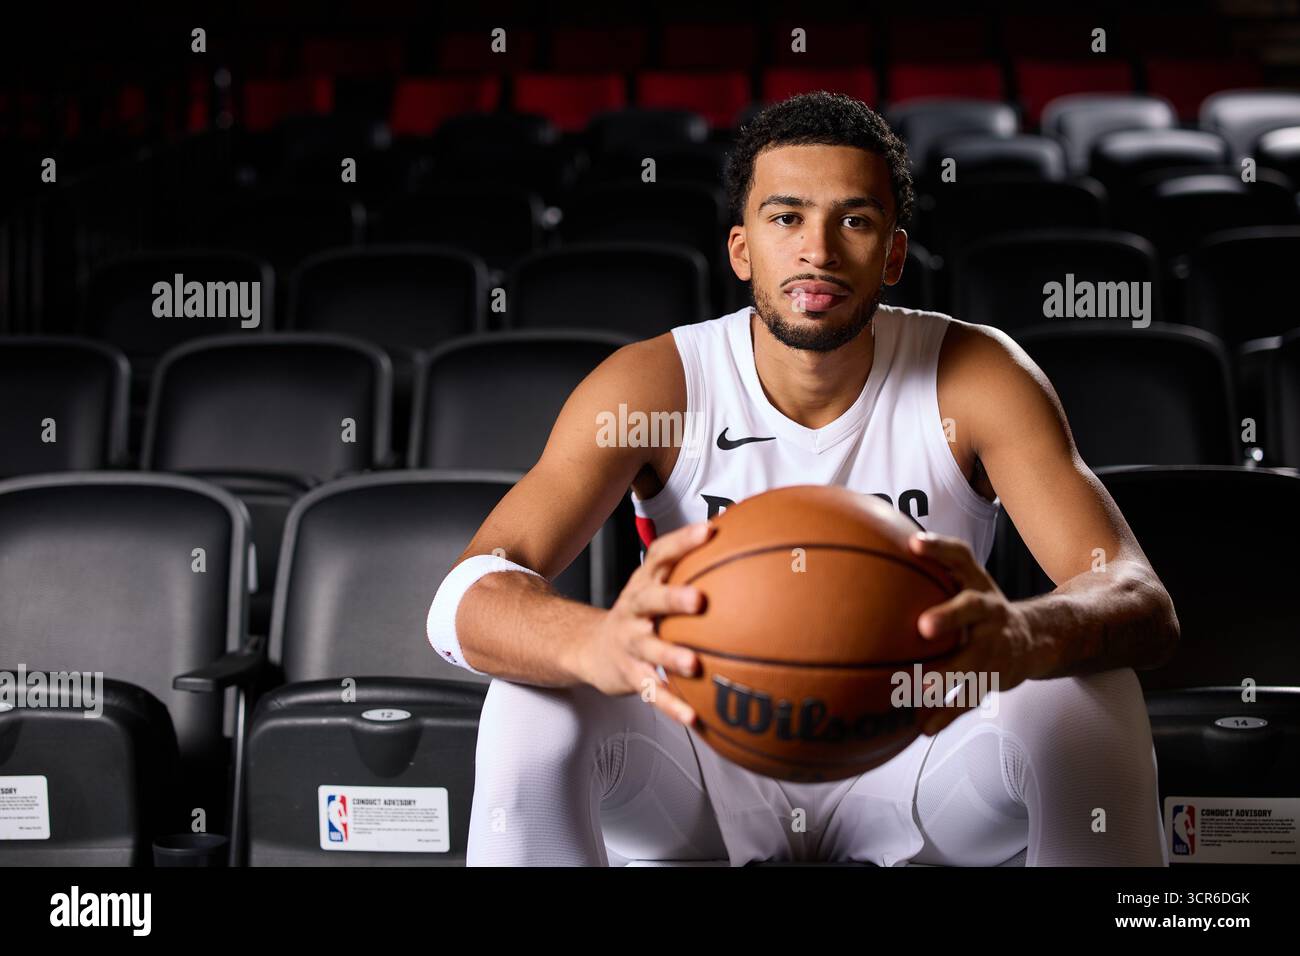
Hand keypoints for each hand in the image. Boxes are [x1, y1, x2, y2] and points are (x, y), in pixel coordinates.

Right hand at [576, 521, 713, 725]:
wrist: (591, 648)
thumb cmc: (640, 614)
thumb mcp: (655, 587)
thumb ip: (691, 570)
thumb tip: (746, 550)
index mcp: (644, 584)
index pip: (660, 555)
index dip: (683, 541)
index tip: (710, 531)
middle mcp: (634, 609)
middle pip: (649, 599)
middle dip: (672, 598)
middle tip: (699, 599)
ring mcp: (630, 643)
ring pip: (649, 648)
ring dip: (670, 655)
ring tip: (694, 664)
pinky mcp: (629, 674)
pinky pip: (652, 691)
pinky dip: (671, 704)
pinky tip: (693, 716)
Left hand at [908, 530, 1036, 735]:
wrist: (1034, 638)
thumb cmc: (980, 609)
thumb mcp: (964, 584)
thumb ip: (929, 574)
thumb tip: (869, 562)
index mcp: (976, 583)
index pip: (961, 557)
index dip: (940, 549)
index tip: (915, 544)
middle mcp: (988, 610)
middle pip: (972, 608)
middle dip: (949, 616)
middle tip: (923, 626)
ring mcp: (995, 644)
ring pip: (974, 660)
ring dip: (949, 675)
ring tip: (920, 689)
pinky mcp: (995, 676)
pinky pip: (971, 697)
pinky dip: (947, 713)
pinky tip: (923, 725)